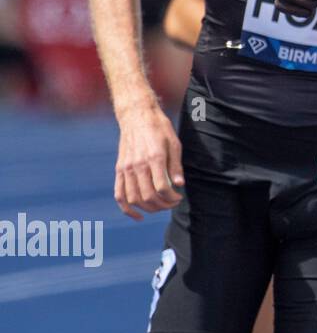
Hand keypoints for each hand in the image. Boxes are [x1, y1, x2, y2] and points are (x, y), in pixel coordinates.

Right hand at [114, 103, 183, 219]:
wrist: (137, 116)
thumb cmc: (159, 128)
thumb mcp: (174, 143)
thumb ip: (176, 166)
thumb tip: (180, 185)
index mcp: (153, 158)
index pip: (162, 188)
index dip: (172, 197)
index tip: (179, 197)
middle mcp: (137, 165)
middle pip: (148, 196)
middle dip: (163, 205)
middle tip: (173, 203)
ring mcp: (125, 168)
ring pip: (134, 198)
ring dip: (148, 208)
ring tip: (160, 207)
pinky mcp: (119, 170)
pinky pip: (119, 194)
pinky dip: (127, 208)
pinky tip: (138, 216)